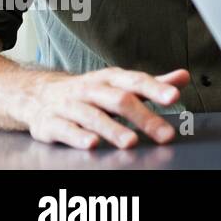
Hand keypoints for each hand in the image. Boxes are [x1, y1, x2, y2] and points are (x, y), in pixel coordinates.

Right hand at [18, 67, 190, 149]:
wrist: (37, 95)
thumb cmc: (89, 92)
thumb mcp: (120, 84)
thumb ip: (152, 84)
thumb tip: (184, 77)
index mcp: (111, 79)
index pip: (136, 82)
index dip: (156, 88)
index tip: (174, 96)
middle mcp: (91, 90)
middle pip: (119, 100)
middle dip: (143, 117)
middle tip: (164, 134)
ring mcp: (70, 106)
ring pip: (93, 116)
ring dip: (113, 129)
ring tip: (131, 142)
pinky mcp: (50, 123)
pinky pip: (65, 129)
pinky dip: (79, 137)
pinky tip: (93, 144)